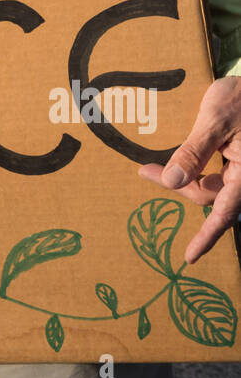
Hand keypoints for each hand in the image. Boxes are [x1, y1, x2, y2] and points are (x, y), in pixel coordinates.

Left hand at [138, 76, 240, 263]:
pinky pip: (218, 170)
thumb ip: (194, 151)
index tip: (189, 257)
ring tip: (155, 167)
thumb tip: (173, 182)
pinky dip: (198, 168)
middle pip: (211, 194)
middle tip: (145, 170)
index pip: (225, 213)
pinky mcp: (238, 155)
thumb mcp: (215, 120)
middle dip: (179, 187)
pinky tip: (179, 160)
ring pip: (213, 183)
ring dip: (187, 179)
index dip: (206, 236)